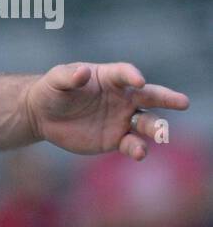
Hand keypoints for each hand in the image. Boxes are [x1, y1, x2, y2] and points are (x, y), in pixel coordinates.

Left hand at [21, 62, 189, 160]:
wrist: (43, 116)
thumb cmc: (51, 91)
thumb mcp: (55, 80)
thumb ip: (69, 77)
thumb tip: (82, 73)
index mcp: (109, 78)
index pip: (126, 74)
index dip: (132, 76)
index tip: (138, 81)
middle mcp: (122, 97)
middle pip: (150, 96)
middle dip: (167, 99)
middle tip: (182, 102)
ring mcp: (121, 118)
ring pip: (145, 122)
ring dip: (154, 128)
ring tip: (160, 133)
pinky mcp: (115, 139)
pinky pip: (131, 144)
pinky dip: (137, 148)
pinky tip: (139, 153)